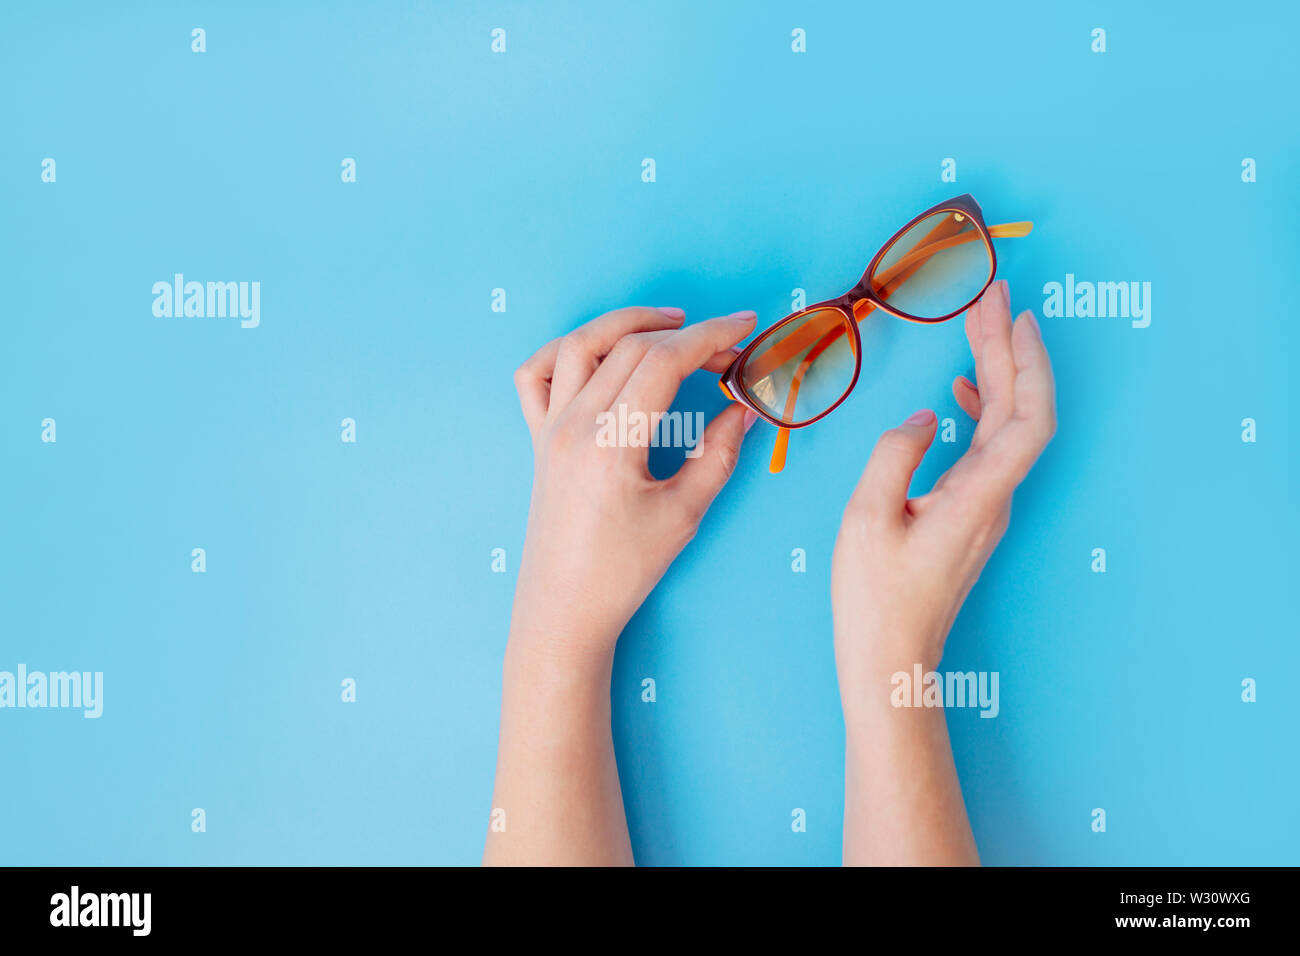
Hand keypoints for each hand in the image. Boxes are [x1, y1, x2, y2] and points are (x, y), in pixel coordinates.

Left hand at [510, 305, 758, 663]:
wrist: (564, 609)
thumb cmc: (621, 571)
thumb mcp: (683, 515)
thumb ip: (719, 455)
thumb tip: (746, 409)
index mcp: (612, 443)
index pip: (664, 361)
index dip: (711, 337)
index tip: (745, 327)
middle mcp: (574, 425)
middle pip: (630, 346)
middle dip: (686, 335)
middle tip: (726, 350)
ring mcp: (549, 428)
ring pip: (580, 344)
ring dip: (626, 324)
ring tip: (670, 325)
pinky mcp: (538, 439)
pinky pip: (536, 375)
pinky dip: (566, 349)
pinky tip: (600, 352)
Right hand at [832, 279, 1055, 699]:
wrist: (891, 660)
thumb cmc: (876, 599)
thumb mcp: (866, 519)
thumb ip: (894, 456)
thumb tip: (923, 418)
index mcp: (976, 495)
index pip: (1026, 417)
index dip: (1027, 362)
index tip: (1013, 314)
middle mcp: (993, 498)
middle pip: (1019, 410)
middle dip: (1008, 348)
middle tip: (992, 295)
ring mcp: (986, 508)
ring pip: (1006, 426)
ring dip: (996, 373)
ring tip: (977, 327)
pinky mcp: (970, 515)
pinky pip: (990, 448)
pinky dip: (981, 409)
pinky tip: (963, 392)